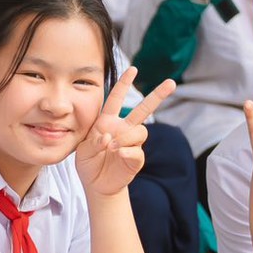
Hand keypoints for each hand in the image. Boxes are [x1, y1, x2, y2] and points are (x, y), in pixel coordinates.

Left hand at [73, 67, 171, 196]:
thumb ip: (92, 142)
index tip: (133, 69)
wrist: (95, 184)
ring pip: (140, 131)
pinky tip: (117, 154)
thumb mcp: (82, 150)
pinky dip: (127, 151)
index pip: (116, 99)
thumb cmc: (88, 163)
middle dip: (158, 95)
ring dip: (126, 137)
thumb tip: (108, 137)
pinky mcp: (136, 158)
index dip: (124, 84)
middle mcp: (123, 129)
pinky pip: (137, 151)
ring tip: (112, 148)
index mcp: (107, 121)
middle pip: (144, 109)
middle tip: (171, 83)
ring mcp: (131, 143)